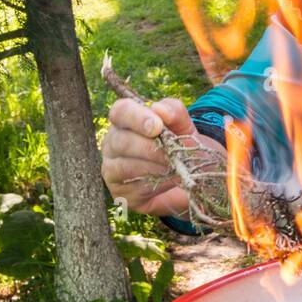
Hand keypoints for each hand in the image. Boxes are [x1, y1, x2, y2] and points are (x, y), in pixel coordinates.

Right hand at [101, 96, 224, 218]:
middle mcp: (112, 143)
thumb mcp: (183, 126)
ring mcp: (112, 169)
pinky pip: (132, 188)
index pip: (120, 111)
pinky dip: (155, 184)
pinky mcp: (120, 193)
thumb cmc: (180, 146)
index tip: (157, 127)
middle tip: (171, 153)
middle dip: (148, 147)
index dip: (137, 118)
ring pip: (123, 166)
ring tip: (174, 167)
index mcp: (125, 121)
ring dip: (153, 167)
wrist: (189, 178)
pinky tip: (170, 180)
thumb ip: (174, 112)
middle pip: (120, 141)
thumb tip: (158, 108)